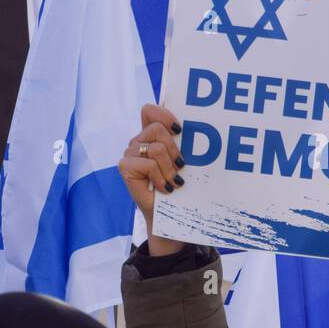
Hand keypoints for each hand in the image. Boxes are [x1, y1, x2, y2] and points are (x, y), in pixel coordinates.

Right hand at [118, 104, 186, 256]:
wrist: (170, 217)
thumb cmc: (181, 188)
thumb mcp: (185, 162)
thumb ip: (185, 143)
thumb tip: (204, 127)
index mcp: (151, 135)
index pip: (149, 110)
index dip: (164, 115)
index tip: (180, 130)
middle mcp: (138, 141)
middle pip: (156, 129)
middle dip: (174, 149)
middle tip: (180, 166)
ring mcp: (130, 153)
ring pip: (156, 148)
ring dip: (169, 168)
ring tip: (174, 181)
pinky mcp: (125, 167)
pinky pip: (148, 163)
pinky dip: (161, 178)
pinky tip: (165, 188)